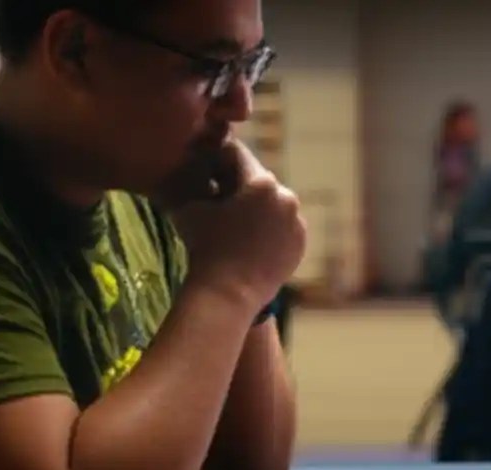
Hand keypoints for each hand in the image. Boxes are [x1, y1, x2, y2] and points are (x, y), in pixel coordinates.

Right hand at [168, 140, 306, 312]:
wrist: (229, 293)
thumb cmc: (205, 246)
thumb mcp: (190, 207)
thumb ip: (193, 180)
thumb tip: (189, 167)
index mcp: (262, 182)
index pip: (237, 154)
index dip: (218, 157)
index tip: (206, 165)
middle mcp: (287, 196)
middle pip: (258, 179)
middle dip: (238, 184)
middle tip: (218, 193)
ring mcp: (297, 221)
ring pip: (273, 202)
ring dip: (256, 205)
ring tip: (236, 220)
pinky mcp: (301, 242)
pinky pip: (283, 224)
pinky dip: (270, 226)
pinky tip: (251, 237)